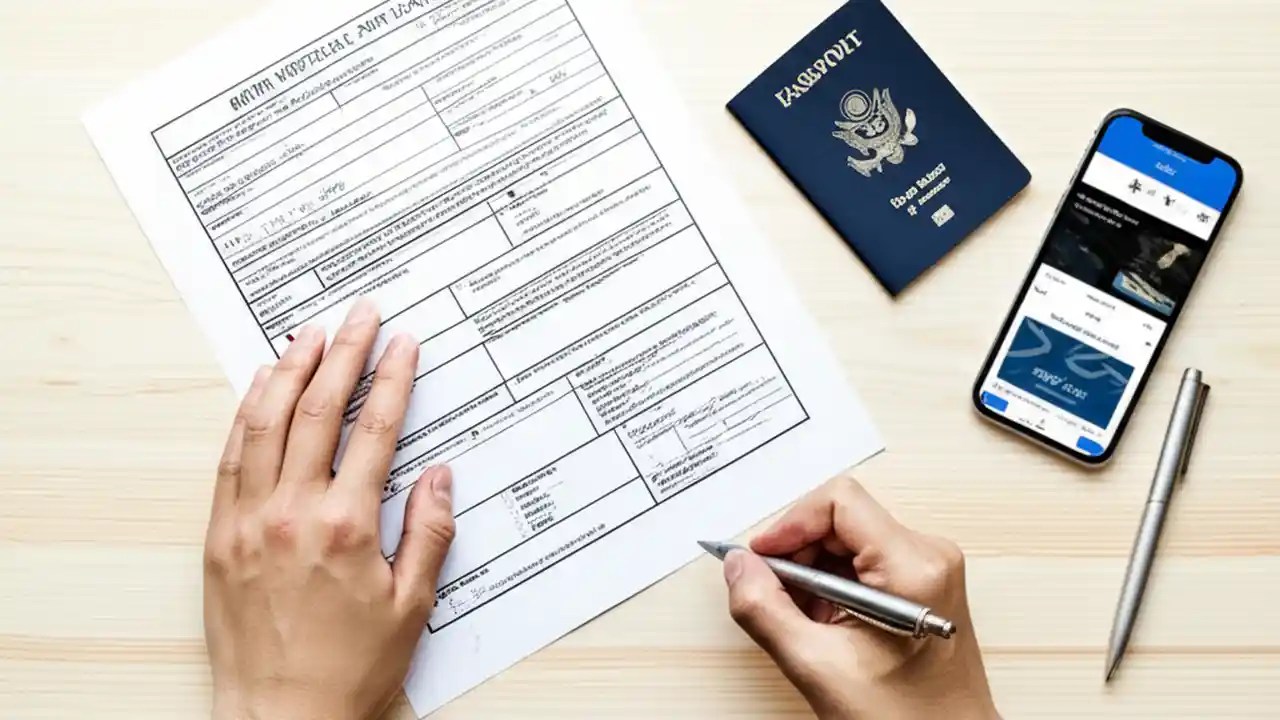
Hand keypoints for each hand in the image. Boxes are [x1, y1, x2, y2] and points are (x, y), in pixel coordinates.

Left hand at [203, 299, 455, 719]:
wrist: (281, 718)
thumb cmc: (349, 671)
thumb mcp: (411, 606)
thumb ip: (428, 534)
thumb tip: (438, 477)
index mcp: (346, 527)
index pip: (374, 431)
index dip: (393, 379)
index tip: (404, 345)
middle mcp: (292, 513)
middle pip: (318, 410)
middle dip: (344, 353)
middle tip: (361, 316)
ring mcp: (248, 520)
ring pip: (265, 423)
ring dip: (288, 370)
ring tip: (310, 334)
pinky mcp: (218, 536)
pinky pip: (230, 457)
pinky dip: (246, 415)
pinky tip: (260, 389)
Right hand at [722, 477, 997, 719]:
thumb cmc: (906, 719)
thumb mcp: (817, 666)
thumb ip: (764, 609)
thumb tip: (738, 566)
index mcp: (913, 567)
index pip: (839, 501)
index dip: (790, 523)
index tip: (760, 556)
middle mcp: (928, 556)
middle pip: (840, 518)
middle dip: (796, 552)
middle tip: (772, 593)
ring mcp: (926, 568)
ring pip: (845, 539)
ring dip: (810, 572)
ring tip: (802, 618)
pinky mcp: (919, 582)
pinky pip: (859, 561)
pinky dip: (829, 585)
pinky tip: (823, 622)